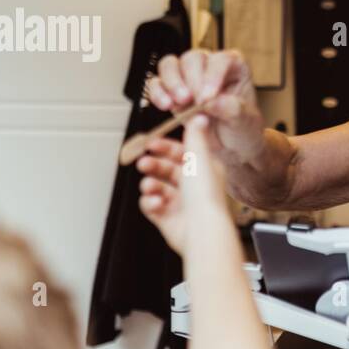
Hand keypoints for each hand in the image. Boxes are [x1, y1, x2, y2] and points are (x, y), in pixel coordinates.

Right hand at [138, 115, 229, 255]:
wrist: (202, 231)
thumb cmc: (205, 197)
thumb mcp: (200, 158)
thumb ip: (195, 136)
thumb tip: (199, 117)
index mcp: (204, 170)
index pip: (181, 153)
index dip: (165, 147)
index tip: (151, 142)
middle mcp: (193, 186)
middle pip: (166, 169)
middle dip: (153, 165)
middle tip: (143, 163)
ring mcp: (181, 203)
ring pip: (157, 187)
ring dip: (150, 184)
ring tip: (150, 186)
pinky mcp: (169, 219)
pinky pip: (151, 206)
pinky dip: (150, 203)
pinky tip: (156, 203)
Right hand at [144, 49, 265, 168]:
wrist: (229, 148)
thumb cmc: (242, 129)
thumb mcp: (245, 122)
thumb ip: (232, 109)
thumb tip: (213, 101)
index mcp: (235, 67)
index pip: (221, 61)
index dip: (213, 76)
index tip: (209, 97)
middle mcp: (209, 67)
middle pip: (192, 59)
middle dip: (191, 80)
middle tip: (194, 102)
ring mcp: (187, 77)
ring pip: (170, 65)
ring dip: (172, 83)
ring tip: (179, 102)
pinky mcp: (171, 90)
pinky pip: (156, 83)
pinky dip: (157, 93)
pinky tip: (166, 105)